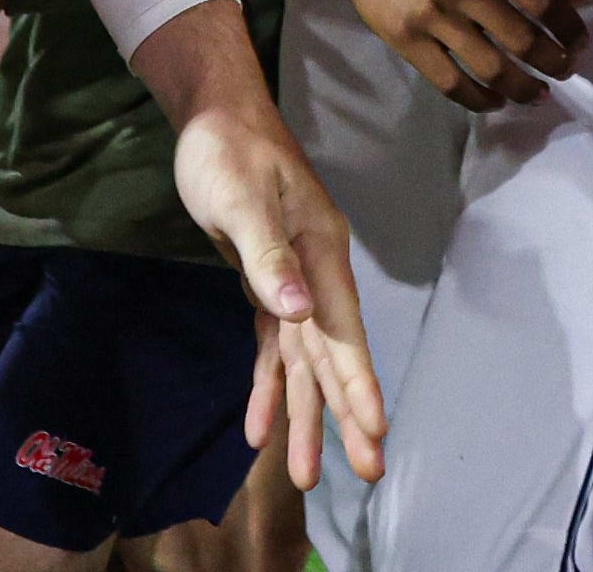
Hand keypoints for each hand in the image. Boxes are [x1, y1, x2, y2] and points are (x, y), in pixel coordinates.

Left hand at [172, 95, 387, 489]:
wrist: (216, 118)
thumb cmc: (229, 152)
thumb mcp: (241, 198)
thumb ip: (270, 256)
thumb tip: (301, 312)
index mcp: (321, 252)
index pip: (343, 330)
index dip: (358, 381)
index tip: (376, 429)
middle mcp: (316, 274)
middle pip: (332, 355)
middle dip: (346, 415)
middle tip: (367, 471)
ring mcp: (293, 281)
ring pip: (304, 361)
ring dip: (305, 415)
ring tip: (309, 474)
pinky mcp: (267, 283)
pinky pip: (272, 347)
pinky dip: (268, 385)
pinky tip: (259, 427)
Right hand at [315, 0, 585, 111]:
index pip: (542, 0)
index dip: (568, 27)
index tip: (580, 42)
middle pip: (521, 39)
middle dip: (553, 62)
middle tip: (565, 70)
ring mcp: (432, 15)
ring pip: (490, 67)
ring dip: (523, 88)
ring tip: (538, 94)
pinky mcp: (406, 39)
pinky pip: (449, 81)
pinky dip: (478, 99)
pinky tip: (496, 101)